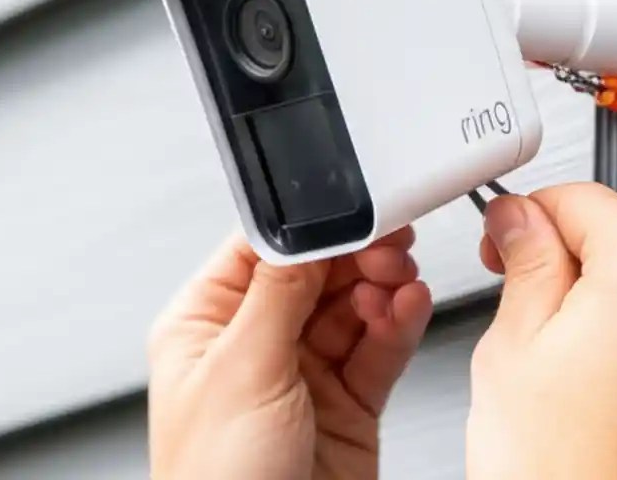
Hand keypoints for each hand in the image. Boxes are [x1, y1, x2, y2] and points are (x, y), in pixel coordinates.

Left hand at [147, 229, 432, 479]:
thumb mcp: (241, 373)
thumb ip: (279, 294)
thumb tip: (307, 231)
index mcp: (206, 326)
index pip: (264, 251)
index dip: (314, 230)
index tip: (354, 213)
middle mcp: (256, 345)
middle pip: (319, 273)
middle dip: (358, 255)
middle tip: (391, 246)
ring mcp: (306, 374)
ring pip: (356, 306)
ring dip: (384, 288)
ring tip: (402, 281)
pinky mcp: (348, 402)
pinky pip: (380, 347)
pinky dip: (399, 324)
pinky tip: (409, 308)